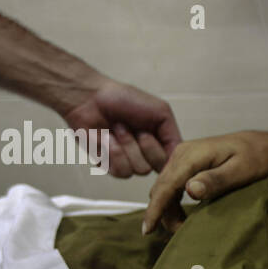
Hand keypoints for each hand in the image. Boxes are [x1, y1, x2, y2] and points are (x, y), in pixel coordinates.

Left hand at [61, 77, 181, 177]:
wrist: (90, 98)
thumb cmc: (123, 99)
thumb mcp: (161, 111)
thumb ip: (174, 136)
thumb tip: (177, 160)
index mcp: (161, 142)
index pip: (172, 162)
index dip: (163, 153)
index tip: (150, 134)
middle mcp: (146, 155)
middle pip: (156, 167)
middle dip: (144, 145)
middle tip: (133, 127)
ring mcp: (128, 162)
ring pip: (137, 170)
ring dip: (126, 145)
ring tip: (117, 129)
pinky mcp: (110, 166)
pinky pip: (120, 170)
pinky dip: (111, 150)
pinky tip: (105, 137)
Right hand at [142, 130, 267, 234]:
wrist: (262, 145)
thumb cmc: (256, 157)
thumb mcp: (240, 171)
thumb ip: (216, 180)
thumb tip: (190, 190)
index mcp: (192, 155)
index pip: (166, 185)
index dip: (155, 209)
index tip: (147, 230)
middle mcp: (181, 154)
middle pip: (161, 188)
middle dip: (162, 214)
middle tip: (177, 235)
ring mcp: (182, 158)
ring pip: (164, 188)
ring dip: (167, 210)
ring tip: (181, 228)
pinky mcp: (186, 164)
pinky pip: (171, 185)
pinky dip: (172, 202)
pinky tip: (181, 215)